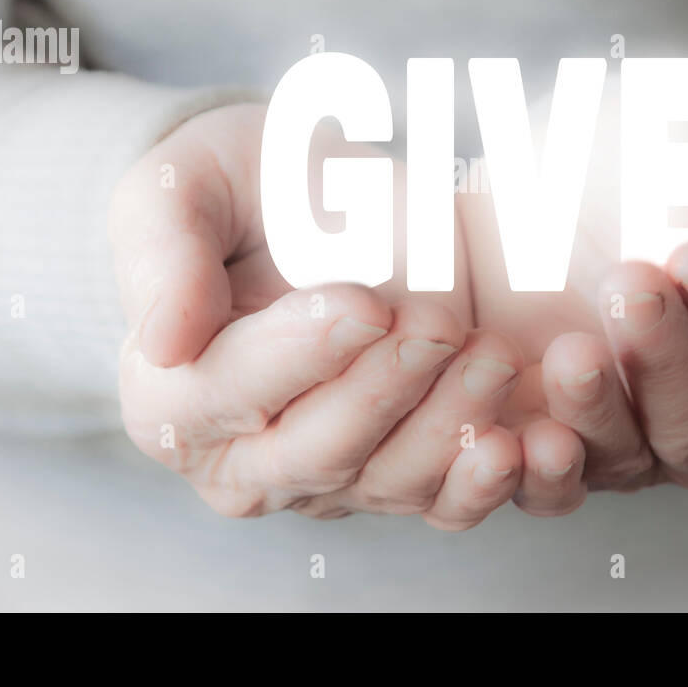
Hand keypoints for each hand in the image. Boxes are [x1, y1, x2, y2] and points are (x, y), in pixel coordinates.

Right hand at [109, 103, 532, 528]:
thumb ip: (163, 255)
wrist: (313, 196)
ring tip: (493, 358)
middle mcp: (241, 459)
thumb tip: (162, 342)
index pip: (230, 392)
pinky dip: (484, 478)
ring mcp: (326, 476)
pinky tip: (524, 440)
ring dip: (449, 427)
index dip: (300, 354)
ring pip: (390, 480)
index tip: (364, 303)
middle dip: (386, 388)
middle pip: (317, 450)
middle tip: (439, 325)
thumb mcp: (178, 189)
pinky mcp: (397, 470)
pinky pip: (443, 500)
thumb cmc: (237, 186)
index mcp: (168, 399)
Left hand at [470, 106, 687, 491]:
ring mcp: (626, 439)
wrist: (562, 158)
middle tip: (631, 280)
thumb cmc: (674, 161)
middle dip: (667, 359)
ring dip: (599, 410)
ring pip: (627, 459)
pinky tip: (519, 440)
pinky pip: (547, 489)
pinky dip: (535, 474)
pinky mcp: (548, 443)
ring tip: (573, 350)